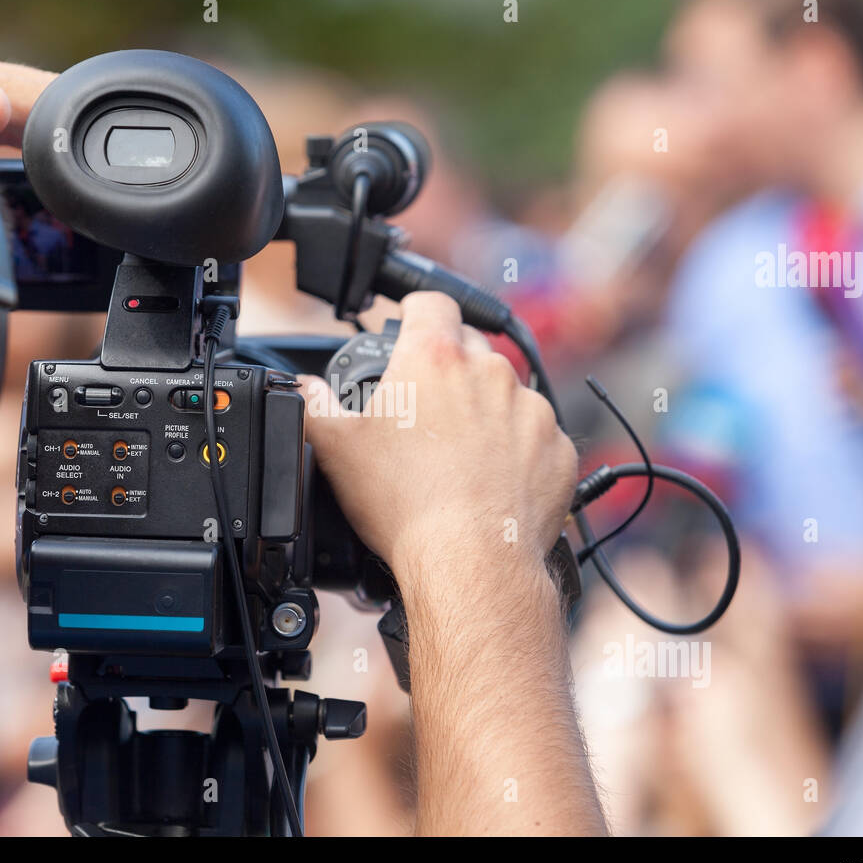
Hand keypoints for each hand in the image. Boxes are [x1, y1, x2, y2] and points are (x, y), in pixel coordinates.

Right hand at [301, 291, 578, 588]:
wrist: (470, 561)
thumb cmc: (405, 503)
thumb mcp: (336, 447)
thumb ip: (314, 404)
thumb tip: (304, 389)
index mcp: (435, 358)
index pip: (430, 301)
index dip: (415, 309)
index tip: (408, 324)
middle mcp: (490, 373)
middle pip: (469, 348)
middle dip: (449, 370)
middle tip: (424, 412)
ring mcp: (531, 410)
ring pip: (506, 394)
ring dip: (486, 413)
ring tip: (458, 457)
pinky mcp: (558, 449)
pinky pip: (538, 438)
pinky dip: (519, 453)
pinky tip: (492, 482)